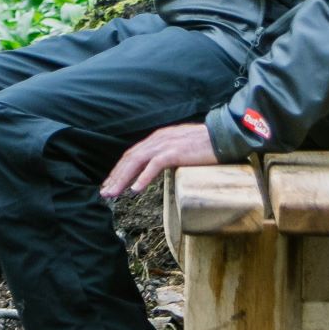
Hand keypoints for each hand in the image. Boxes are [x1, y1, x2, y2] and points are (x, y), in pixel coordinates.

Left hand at [100, 122, 221, 199]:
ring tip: (113, 193)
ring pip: (136, 162)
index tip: (110, 184)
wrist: (223, 135)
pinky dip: (143, 177)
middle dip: (115, 177)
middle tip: (105, 193)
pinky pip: (154, 165)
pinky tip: (135, 189)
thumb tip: (158, 167)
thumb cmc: (205, 144)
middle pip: (129, 159)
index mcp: (157, 139)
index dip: (119, 170)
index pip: (132, 155)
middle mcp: (157, 140)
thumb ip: (167, 154)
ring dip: (122, 179)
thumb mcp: (180, 147)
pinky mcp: (175, 152)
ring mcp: (165, 145)